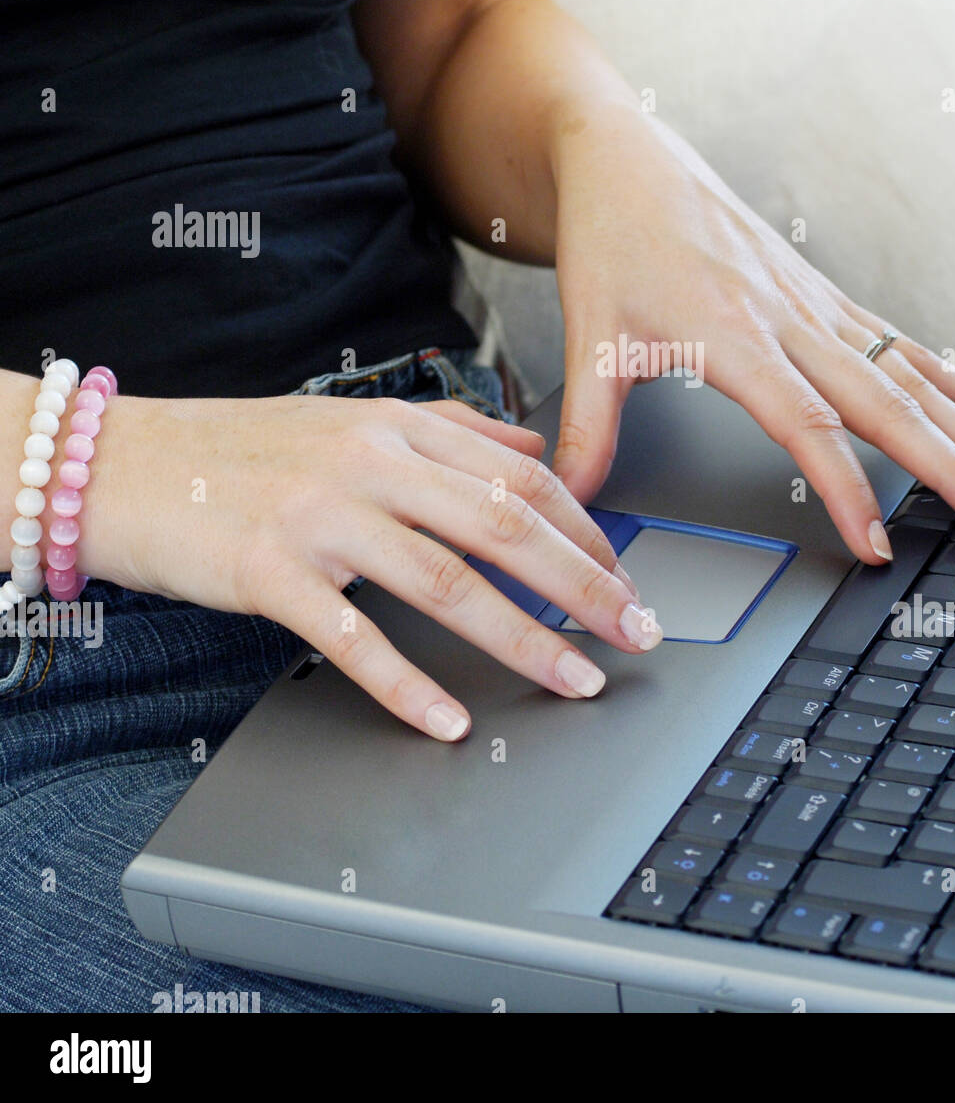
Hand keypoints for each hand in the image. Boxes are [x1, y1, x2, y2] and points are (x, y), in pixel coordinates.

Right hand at [79, 394, 661, 738]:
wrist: (128, 462)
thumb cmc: (248, 450)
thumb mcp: (358, 421)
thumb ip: (452, 432)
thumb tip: (532, 450)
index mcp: (402, 429)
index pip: (523, 479)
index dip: (586, 532)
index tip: (626, 575)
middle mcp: (372, 465)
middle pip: (506, 528)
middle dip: (585, 585)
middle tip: (636, 630)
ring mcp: (322, 517)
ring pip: (448, 583)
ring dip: (525, 639)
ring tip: (578, 677)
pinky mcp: (270, 571)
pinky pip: (353, 639)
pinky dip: (407, 685)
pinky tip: (450, 721)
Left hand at [549, 104, 954, 561]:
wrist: (626, 155)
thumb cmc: (610, 239)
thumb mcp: (589, 337)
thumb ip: (587, 426)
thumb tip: (574, 497)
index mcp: (734, 333)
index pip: (806, 425)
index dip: (845, 487)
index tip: (877, 544)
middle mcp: (790, 318)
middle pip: (888, 403)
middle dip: (952, 469)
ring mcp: (817, 304)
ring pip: (911, 375)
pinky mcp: (825, 294)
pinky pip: (905, 344)